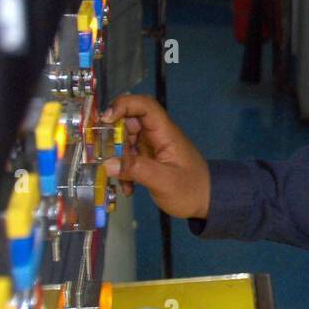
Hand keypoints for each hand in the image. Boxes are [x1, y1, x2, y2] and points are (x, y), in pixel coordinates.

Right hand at [101, 94, 210, 220]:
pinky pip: (129, 158)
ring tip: (117, 177)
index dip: (124, 105)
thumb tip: (108, 164)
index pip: (145, 106)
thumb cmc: (190, 189)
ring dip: (117, 158)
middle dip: (113, 136)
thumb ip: (137, 170)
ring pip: (126, 141)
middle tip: (101, 152)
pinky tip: (127, 189)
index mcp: (165, 133)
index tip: (105, 119)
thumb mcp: (164, 181)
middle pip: (130, 122)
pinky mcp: (149, 161)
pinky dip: (124, 171)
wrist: (206, 203)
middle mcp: (157, 136)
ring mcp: (152, 148)